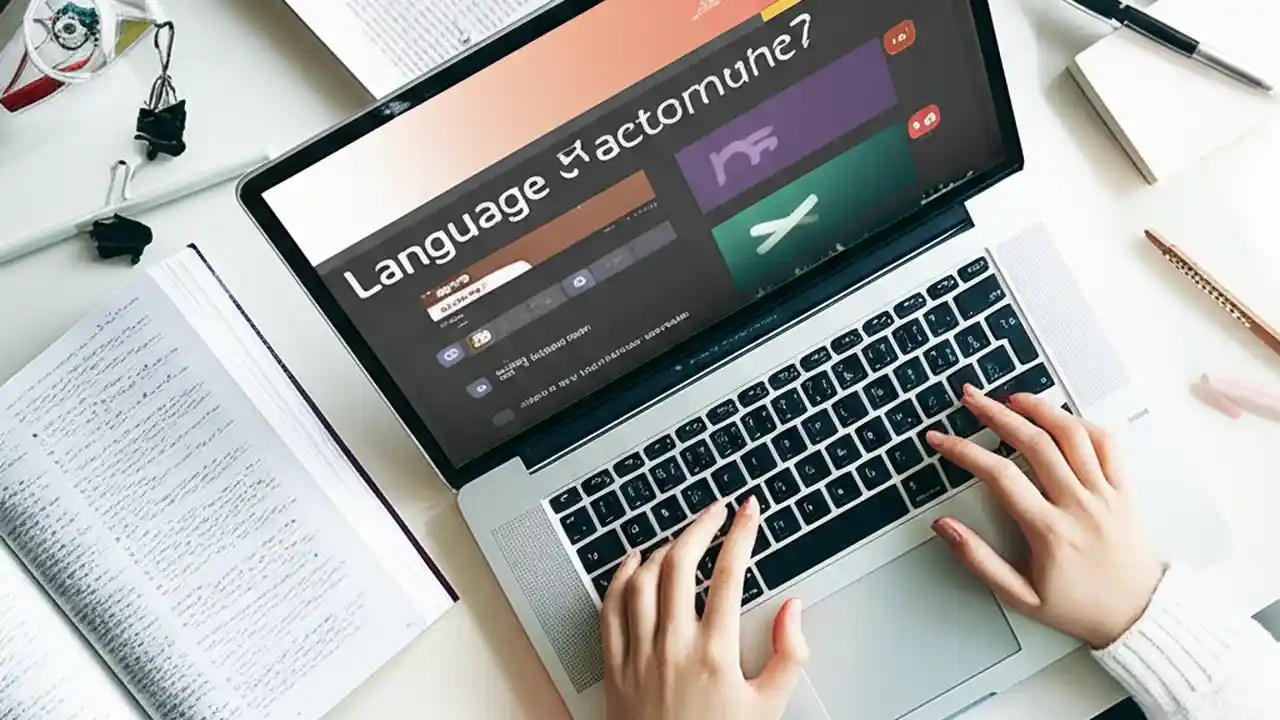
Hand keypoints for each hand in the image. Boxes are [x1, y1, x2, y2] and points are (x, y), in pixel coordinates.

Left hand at [600, 497, 808, 719]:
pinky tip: (632, 563)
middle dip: (700, 526)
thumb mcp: (769, 707)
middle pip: (680, 563)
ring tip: (681, 534)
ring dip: (662, 547)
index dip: (741, 533)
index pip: (729, 573)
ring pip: (642, 580)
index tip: (748, 511)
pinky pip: (610, 609)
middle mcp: (673, 646)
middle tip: (715, 511)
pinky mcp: (614, 666)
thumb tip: (793, 610)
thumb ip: (788, 655)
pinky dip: (619, 578)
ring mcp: (638, 654)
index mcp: (714, 653)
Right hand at [927, 387, 1163, 648]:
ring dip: (1039, 408)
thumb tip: (945, 528)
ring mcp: (1105, 493)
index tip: (941, 439)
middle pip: (1034, 442)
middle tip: (971, 399)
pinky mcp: (1125, 490)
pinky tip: (1061, 418)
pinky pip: (1107, 443)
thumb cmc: (1082, 608)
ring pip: (1072, 434)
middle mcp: (1078, 505)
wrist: (1141, 616)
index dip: (963, 451)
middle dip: (995, 414)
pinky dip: (1083, 423)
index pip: (998, 475)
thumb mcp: (1020, 596)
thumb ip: (978, 560)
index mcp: (1049, 531)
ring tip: (1012, 397)